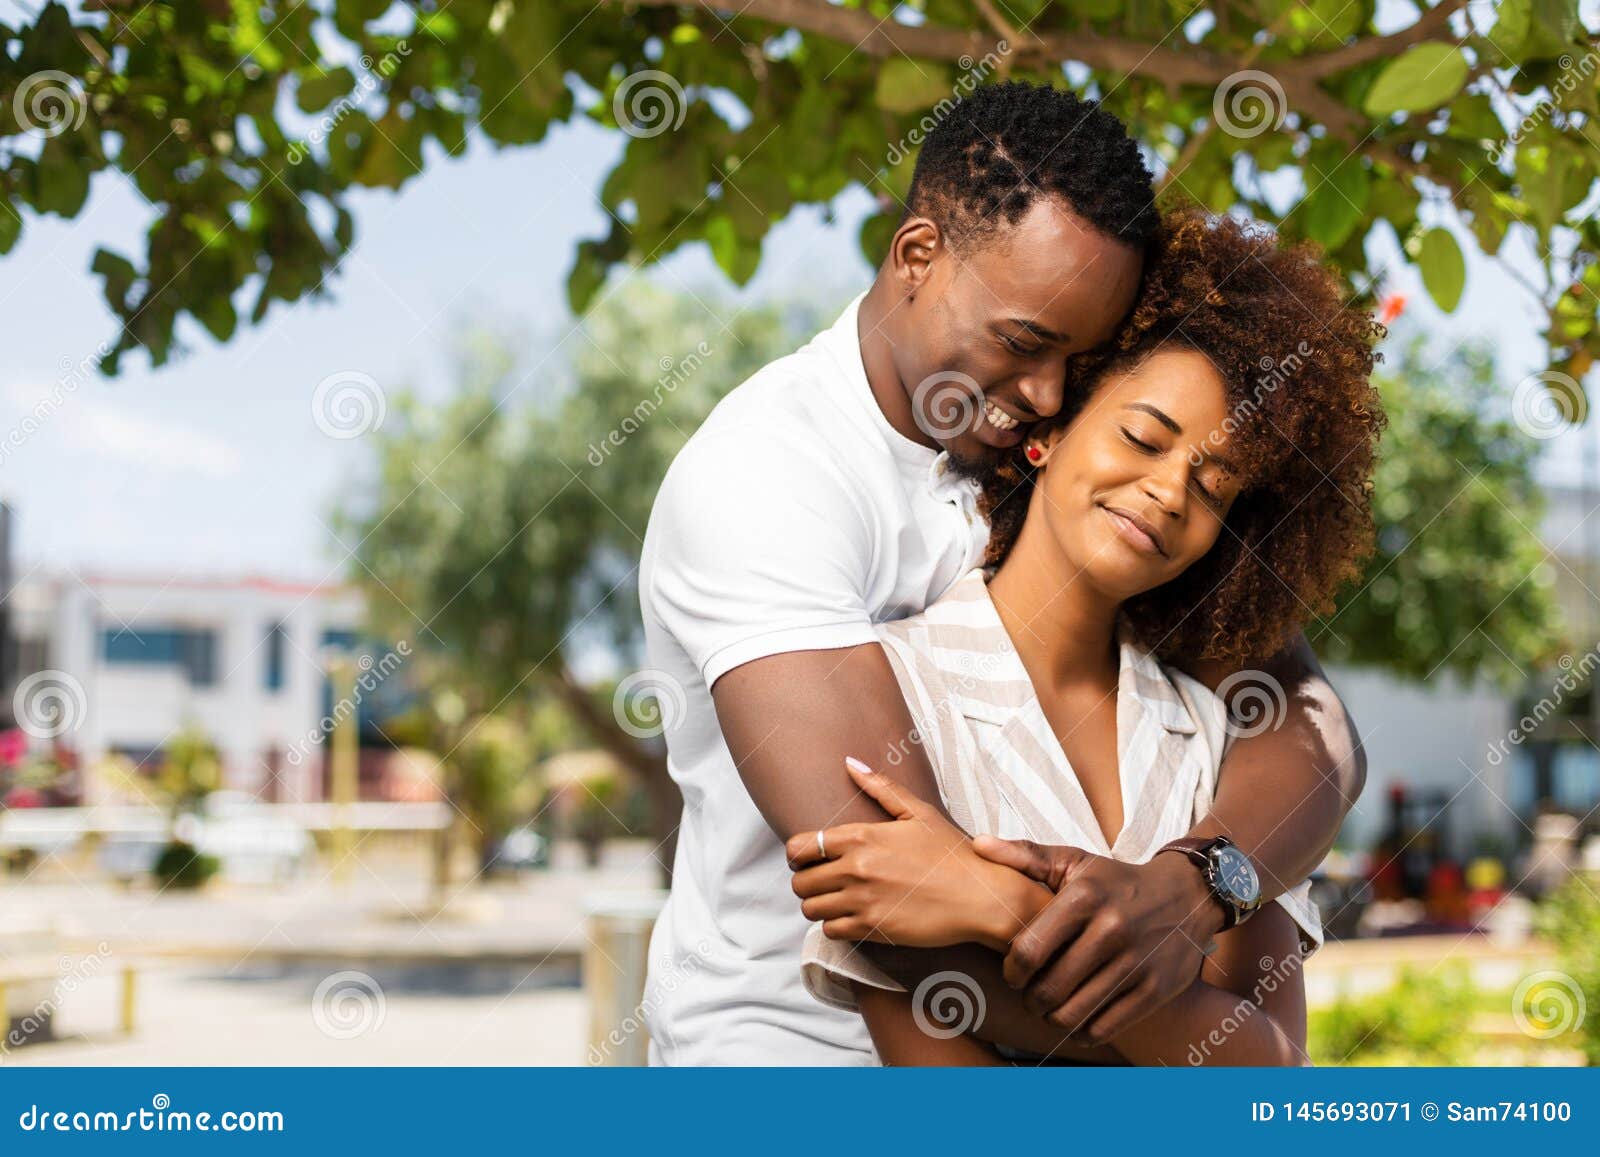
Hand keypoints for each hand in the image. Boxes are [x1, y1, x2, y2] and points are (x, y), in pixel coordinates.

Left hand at [787, 758, 1044, 950]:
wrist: (980, 897)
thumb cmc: (951, 854)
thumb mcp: (918, 812)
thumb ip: (880, 788)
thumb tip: (850, 763)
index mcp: (861, 837)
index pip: (798, 848)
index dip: (797, 855)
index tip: (808, 859)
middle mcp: (856, 869)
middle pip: (800, 883)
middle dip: (807, 881)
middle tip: (826, 881)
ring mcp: (862, 902)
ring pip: (811, 909)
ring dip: (820, 905)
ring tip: (838, 899)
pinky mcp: (873, 929)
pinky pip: (831, 931)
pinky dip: (837, 925)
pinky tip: (854, 916)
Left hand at [972, 836, 1225, 1041]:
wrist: (1187, 895)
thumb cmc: (1116, 881)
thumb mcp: (1074, 861)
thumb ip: (1024, 855)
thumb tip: (978, 845)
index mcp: (1084, 897)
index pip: (1029, 951)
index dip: (1012, 971)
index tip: (1013, 972)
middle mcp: (1111, 930)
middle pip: (1048, 989)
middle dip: (1029, 999)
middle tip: (1029, 994)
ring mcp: (1136, 962)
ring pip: (1074, 1014)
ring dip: (1052, 1018)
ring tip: (1049, 1008)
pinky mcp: (1157, 989)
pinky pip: (1105, 1027)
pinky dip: (1083, 1031)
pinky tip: (1078, 1017)